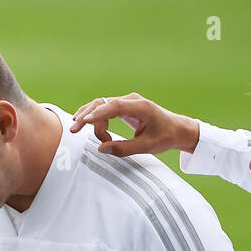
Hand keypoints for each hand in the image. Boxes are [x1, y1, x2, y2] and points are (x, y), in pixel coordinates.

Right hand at [70, 93, 200, 157]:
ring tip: (90, 135)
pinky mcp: (123, 107)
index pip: (114, 106)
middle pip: (102, 103)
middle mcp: (132, 101)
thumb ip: (124, 149)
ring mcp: (127, 102)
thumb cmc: (165, 137)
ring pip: (100, 106)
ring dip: (92, 121)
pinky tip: (94, 130)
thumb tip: (101, 149)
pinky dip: (97, 120)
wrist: (177, 129)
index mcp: (141, 107)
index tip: (83, 121)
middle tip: (74, 130)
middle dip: (87, 116)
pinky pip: (104, 110)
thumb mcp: (147, 147)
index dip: (97, 113)